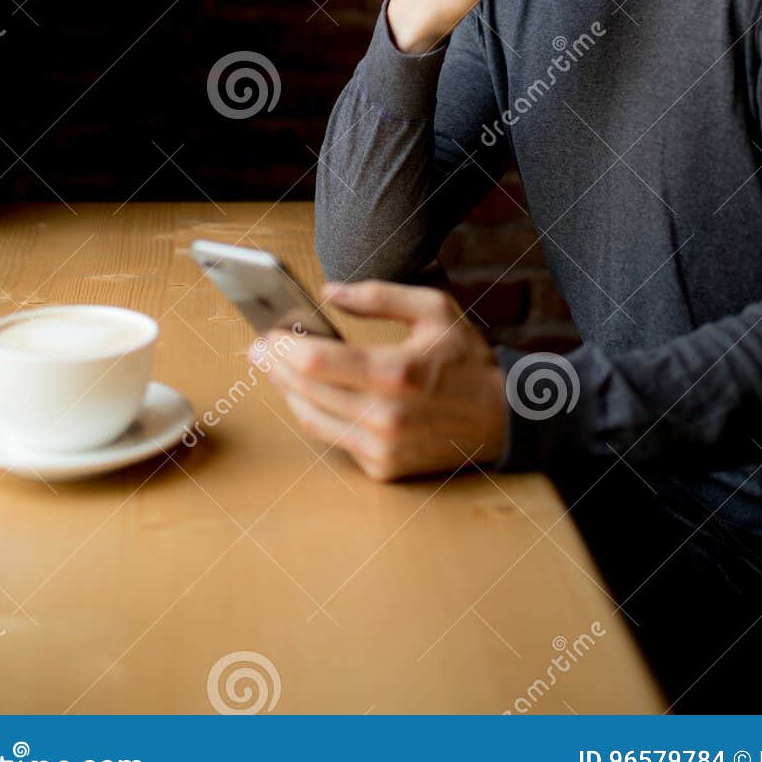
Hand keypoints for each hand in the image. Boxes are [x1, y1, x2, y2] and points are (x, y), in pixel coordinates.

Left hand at [253, 280, 508, 481]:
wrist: (502, 418)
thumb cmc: (466, 359)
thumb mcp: (434, 309)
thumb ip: (379, 296)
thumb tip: (328, 292)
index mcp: (396, 372)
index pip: (317, 363)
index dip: (282, 348)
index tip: (267, 334)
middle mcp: (384, 416)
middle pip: (306, 391)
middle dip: (275, 367)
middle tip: (258, 350)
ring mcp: (382, 448)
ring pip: (312, 419)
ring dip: (288, 393)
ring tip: (276, 370)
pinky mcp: (383, 469)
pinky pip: (334, 439)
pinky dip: (317, 415)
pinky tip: (308, 395)